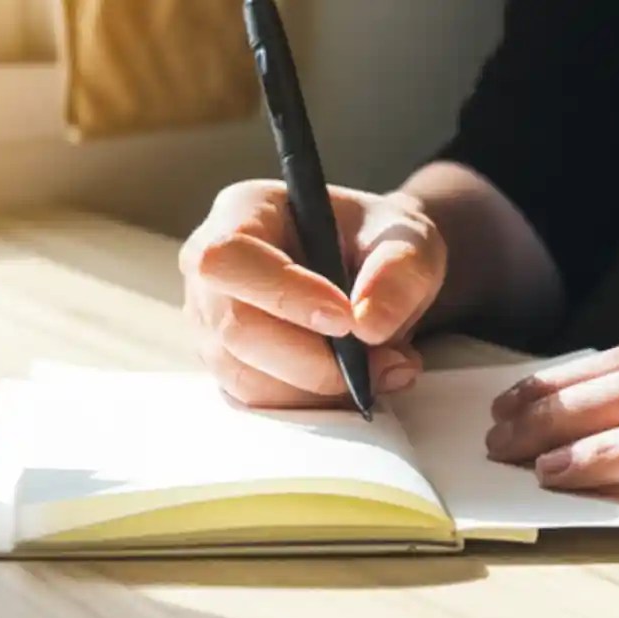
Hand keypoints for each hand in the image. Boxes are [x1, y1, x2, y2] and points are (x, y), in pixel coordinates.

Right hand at [179, 179, 446, 406]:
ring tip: (384, 369)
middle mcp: (210, 270)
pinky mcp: (228, 366)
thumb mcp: (408, 237)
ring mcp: (210, 323)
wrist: (374, 271)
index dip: (282, 295)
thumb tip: (368, 326)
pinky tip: (356, 382)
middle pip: (234, 328)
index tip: (346, 320)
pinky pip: (258, 402)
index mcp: (241, 212)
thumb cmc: (379, 241)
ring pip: (245, 376)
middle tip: (383, 361)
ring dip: (319, 389)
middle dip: (312, 360)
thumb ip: (399, 271)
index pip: (232, 258)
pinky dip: (313, 405)